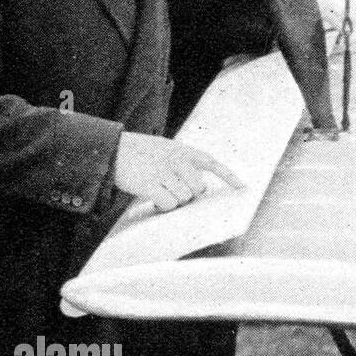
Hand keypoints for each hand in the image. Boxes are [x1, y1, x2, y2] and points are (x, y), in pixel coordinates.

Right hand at [112, 133, 242, 211]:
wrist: (112, 149)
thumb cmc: (138, 153)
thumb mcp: (164, 149)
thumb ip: (182, 163)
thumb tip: (196, 190)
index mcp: (181, 150)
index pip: (211, 162)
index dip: (228, 175)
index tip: (242, 187)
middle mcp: (176, 160)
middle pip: (198, 188)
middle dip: (189, 194)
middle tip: (173, 191)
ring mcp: (163, 172)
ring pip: (184, 198)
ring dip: (173, 201)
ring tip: (159, 192)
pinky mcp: (150, 184)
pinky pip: (168, 204)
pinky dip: (163, 206)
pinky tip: (153, 201)